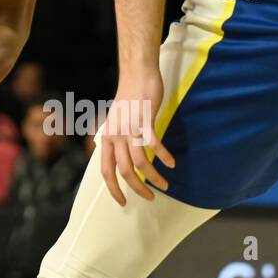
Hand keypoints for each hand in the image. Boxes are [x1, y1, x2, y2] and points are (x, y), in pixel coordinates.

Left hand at [98, 70, 173, 205]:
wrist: (137, 75)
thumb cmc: (129, 98)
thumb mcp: (116, 121)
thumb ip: (116, 138)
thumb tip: (116, 154)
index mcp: (107, 137)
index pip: (106, 170)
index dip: (113, 189)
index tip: (123, 202)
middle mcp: (115, 135)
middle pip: (124, 171)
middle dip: (138, 188)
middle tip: (151, 197)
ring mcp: (129, 128)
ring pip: (140, 162)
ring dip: (153, 177)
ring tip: (164, 184)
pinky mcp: (144, 120)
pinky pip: (154, 145)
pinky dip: (163, 156)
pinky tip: (171, 164)